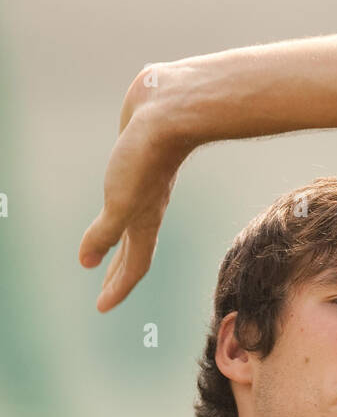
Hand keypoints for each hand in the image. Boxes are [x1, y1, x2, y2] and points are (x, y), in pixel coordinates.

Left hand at [78, 65, 192, 311]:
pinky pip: (125, 195)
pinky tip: (114, 197)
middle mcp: (147, 209)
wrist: (171, 110)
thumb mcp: (118, 202)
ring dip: (118, 241)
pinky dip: (118, 208)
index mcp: (143, 223)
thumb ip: (103, 233)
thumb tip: (85, 262)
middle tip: (105, 290)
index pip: (133, 267)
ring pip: (130, 223)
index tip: (101, 307)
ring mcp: (145, 187)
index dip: (116, 288)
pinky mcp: (139, 162)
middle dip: (118, 272)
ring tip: (107, 249)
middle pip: (132, 250)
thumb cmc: (148, 158)